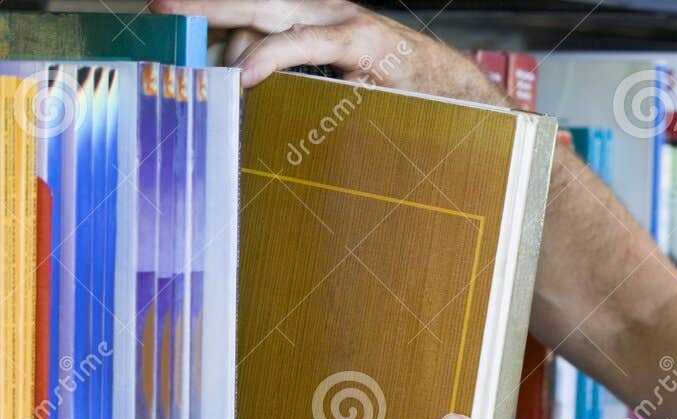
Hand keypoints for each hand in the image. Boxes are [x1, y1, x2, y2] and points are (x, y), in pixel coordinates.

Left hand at [151, 0, 508, 102]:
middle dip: (204, 3)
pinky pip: (302, 41)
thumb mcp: (341, 87)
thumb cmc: (404, 98)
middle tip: (160, 10)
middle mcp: (326, 10)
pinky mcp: (361, 40)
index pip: (258, 9)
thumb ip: (299, 81)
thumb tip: (245, 92)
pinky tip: (245, 73)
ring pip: (269, 17)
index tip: (172, 18)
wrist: (463, 98)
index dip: (214, 11)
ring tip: (212, 69)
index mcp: (318, 21)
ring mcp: (343, 21)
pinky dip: (269, 54)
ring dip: (233, 41)